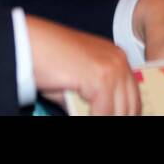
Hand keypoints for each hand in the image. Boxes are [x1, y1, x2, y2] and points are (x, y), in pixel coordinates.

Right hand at [26, 16, 140, 114]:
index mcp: (116, 59)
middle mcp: (119, 60)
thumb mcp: (77, 82)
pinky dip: (95, 118)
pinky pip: (104, 113)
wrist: (29, 44)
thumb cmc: (47, 61)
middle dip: (117, 117)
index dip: (126, 114)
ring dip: (106, 118)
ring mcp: (112, 68)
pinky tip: (81, 115)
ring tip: (90, 116)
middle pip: (131, 106)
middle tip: (100, 118)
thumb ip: (94, 99)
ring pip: (119, 112)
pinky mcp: (101, 78)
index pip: (133, 98)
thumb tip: (101, 114)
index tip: (119, 119)